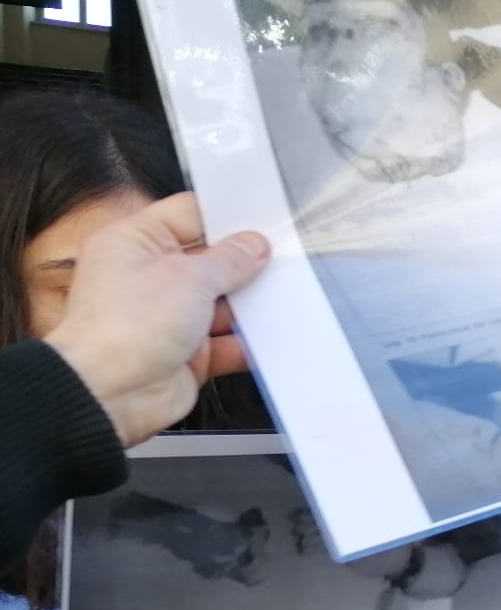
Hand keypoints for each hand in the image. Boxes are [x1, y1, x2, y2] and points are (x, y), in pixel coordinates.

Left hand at [40, 192, 270, 447]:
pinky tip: (271, 338)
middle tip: (282, 261)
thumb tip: (253, 246)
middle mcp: (149, 277)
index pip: (188, 215)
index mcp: (135, 242)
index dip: (226, 218)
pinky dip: (247, 343)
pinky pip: (226, 343)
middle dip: (244, 265)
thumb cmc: (125, 327)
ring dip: (249, 306)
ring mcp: (168, 317)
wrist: (109, 394)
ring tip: (282, 299)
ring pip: (222, 304)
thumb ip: (230, 260)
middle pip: (210, 261)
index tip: (265, 223)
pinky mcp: (186, 353)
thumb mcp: (190, 277)